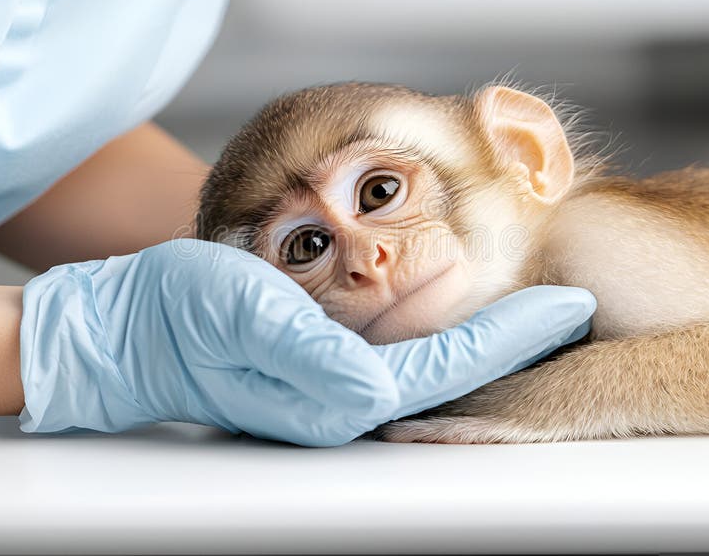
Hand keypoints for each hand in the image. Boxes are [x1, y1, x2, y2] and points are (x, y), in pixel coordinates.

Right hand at [19, 240, 594, 445]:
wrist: (128, 329)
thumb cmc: (176, 314)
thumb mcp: (239, 317)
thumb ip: (306, 354)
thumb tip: (374, 387)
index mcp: (331, 397)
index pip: (447, 370)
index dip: (512, 337)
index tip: (570, 306)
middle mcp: (342, 402)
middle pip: (455, 377)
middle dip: (520, 345)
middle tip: (581, 306)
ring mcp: (333, 389)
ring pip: (436, 367)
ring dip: (492, 338)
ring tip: (544, 308)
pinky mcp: (322, 370)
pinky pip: (405, 356)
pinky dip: (449, 333)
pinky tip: (469, 313)